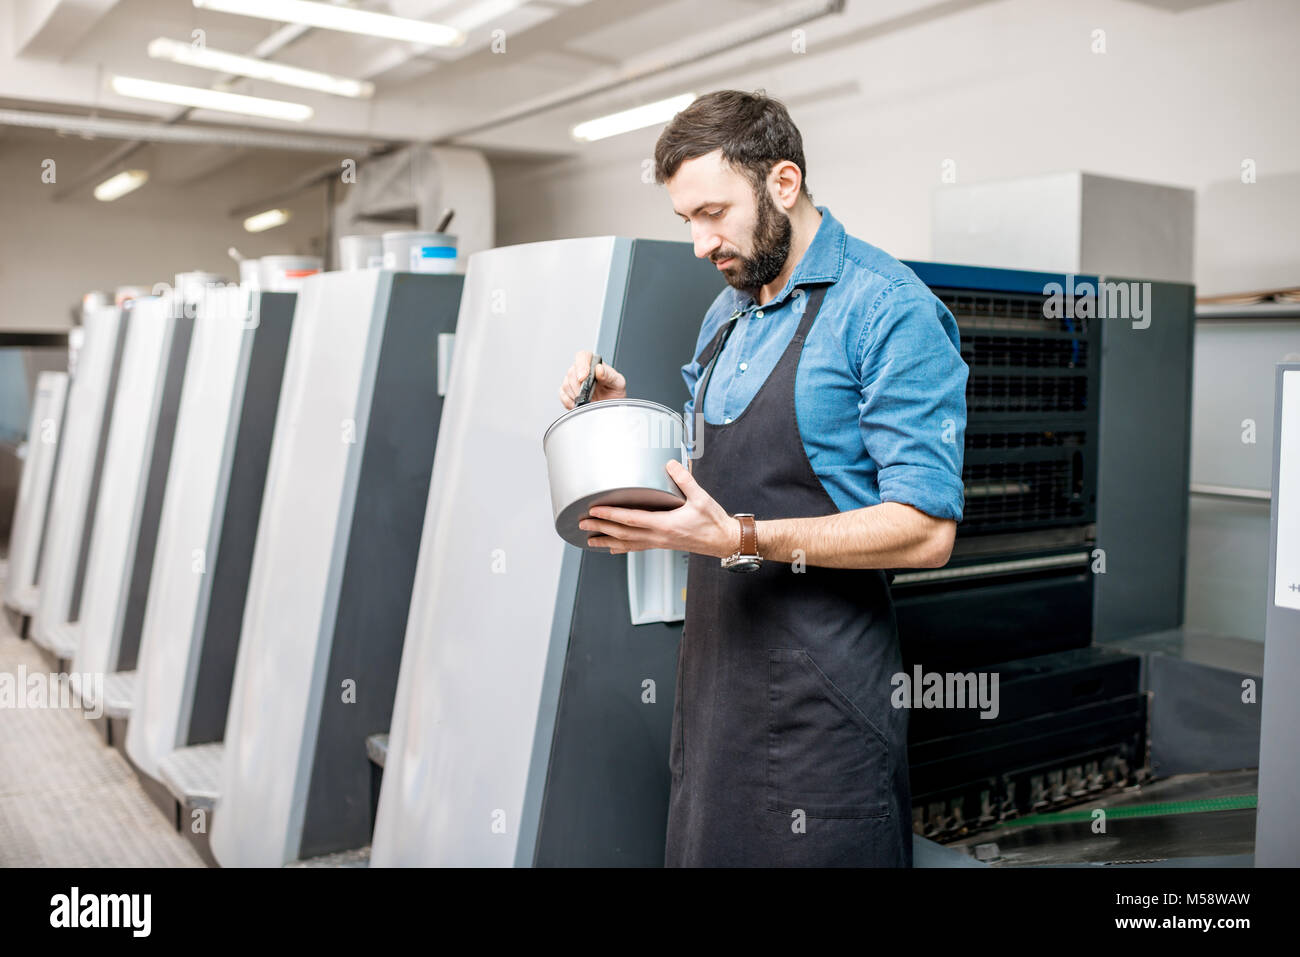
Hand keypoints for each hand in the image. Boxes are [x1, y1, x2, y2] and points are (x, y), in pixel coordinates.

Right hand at [558, 350, 626, 408]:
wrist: (611, 407)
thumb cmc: (614, 393)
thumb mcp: (618, 383)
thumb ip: (609, 375)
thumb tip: (599, 369)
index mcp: (594, 363)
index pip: (583, 356)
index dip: (581, 366)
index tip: (583, 378)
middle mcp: (582, 370)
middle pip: (572, 372)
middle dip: (579, 386)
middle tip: (589, 395)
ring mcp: (573, 380)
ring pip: (566, 384)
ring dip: (576, 395)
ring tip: (588, 400)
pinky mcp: (567, 392)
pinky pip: (563, 395)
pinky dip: (570, 402)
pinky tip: (580, 403)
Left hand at [579, 460, 739, 557]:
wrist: (723, 541)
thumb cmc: (713, 522)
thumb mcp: (701, 497)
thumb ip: (684, 479)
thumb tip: (670, 463)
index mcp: (665, 525)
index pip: (632, 520)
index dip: (611, 515)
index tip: (595, 510)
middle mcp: (658, 537)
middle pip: (623, 534)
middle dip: (601, 528)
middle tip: (582, 523)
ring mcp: (659, 543)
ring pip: (627, 544)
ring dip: (606, 540)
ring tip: (589, 539)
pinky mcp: (662, 544)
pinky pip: (636, 547)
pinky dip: (621, 547)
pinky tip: (612, 548)